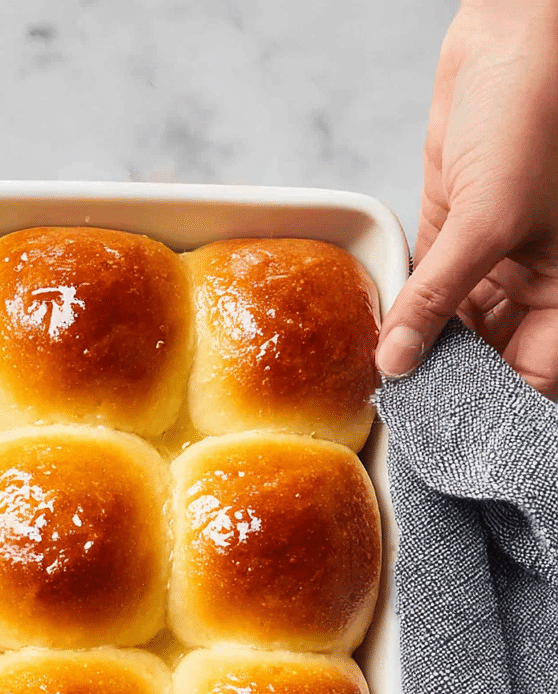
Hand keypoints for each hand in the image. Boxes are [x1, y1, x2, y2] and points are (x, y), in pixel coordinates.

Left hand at [376, 0, 557, 398]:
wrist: (519, 35)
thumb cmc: (537, 114)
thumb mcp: (486, 218)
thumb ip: (438, 298)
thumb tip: (398, 364)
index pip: (534, 376)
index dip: (492, 408)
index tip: (439, 434)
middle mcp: (535, 283)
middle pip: (491, 361)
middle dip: (446, 386)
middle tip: (398, 417)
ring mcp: (494, 260)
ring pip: (455, 329)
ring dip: (419, 353)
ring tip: (379, 388)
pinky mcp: (457, 232)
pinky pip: (428, 288)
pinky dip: (404, 310)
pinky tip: (376, 336)